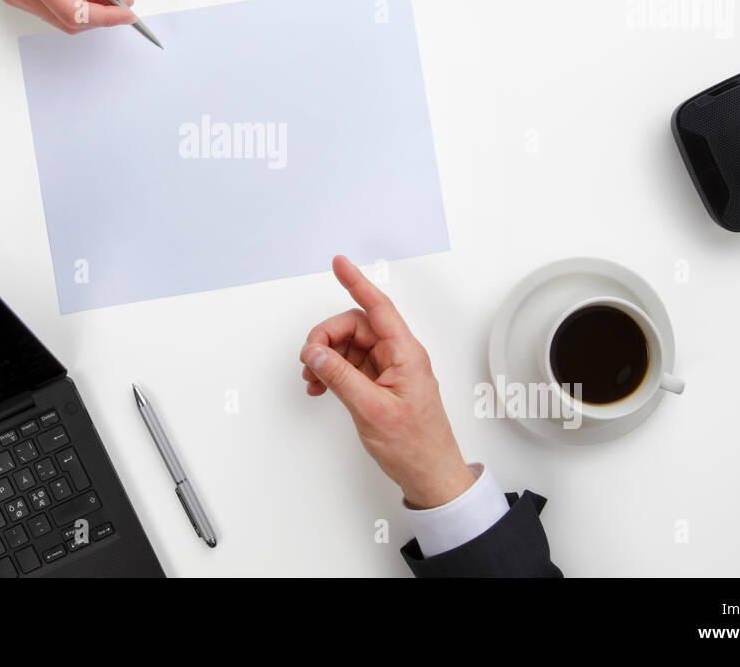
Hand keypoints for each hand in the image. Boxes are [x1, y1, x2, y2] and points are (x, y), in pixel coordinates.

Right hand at [300, 255, 477, 509]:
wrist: (430, 475)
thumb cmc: (414, 445)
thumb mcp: (371, 410)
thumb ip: (340, 377)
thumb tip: (315, 352)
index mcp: (405, 354)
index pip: (378, 308)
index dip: (357, 283)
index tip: (339, 263)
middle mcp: (398, 356)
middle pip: (356, 327)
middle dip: (328, 337)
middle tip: (309, 360)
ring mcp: (389, 370)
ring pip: (350, 346)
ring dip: (327, 357)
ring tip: (312, 380)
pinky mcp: (381, 384)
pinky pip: (351, 366)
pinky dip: (333, 372)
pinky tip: (320, 388)